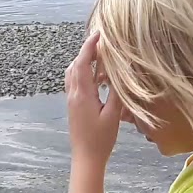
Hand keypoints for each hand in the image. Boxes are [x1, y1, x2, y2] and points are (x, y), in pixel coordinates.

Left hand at [65, 32, 122, 166]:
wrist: (86, 159)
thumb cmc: (100, 140)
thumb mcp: (113, 115)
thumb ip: (116, 92)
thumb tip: (121, 71)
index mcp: (82, 95)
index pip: (81, 63)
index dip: (89, 46)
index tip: (99, 34)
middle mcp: (73, 95)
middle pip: (75, 65)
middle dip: (87, 51)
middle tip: (103, 43)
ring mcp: (71, 101)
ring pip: (73, 74)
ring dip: (84, 62)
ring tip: (101, 57)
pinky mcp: (74, 107)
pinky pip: (76, 83)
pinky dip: (84, 74)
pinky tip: (98, 78)